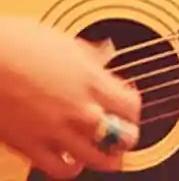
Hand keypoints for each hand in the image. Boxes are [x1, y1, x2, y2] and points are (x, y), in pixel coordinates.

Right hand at [0, 17, 140, 178]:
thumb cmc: (16, 43)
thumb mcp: (64, 42)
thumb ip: (89, 57)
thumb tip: (103, 57)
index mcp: (92, 81)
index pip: (132, 106)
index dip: (131, 106)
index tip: (124, 103)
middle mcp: (80, 110)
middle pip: (125, 137)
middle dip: (127, 136)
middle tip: (122, 132)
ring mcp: (57, 131)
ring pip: (100, 160)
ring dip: (106, 156)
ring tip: (104, 151)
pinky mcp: (31, 147)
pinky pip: (62, 170)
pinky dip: (72, 168)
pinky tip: (71, 159)